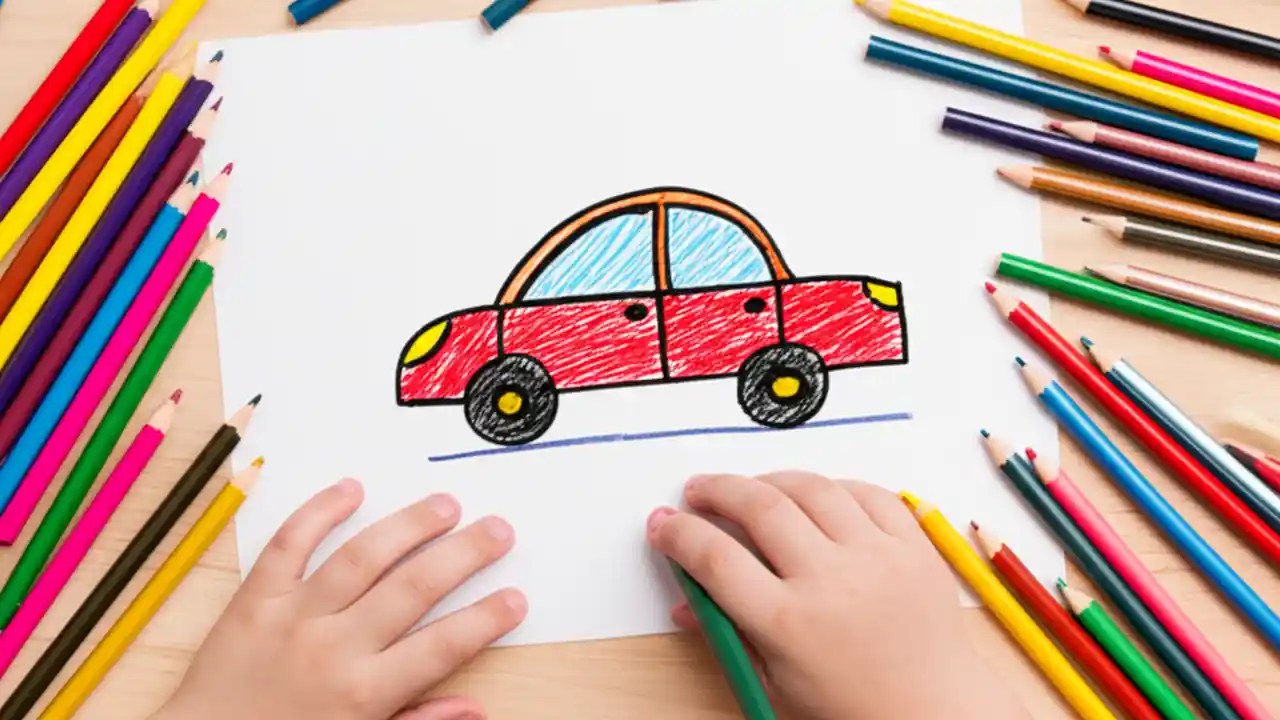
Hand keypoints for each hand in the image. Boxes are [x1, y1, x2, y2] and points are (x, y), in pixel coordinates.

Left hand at [154, 478, 526, 719]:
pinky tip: (350, 489)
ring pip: (362, 558)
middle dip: (464, 556)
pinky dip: (317, 513)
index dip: (485, 620)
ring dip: (408, 526)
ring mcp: (293, 618)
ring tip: (445, 505)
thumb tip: (477, 709)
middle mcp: (334, 648)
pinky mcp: (254, 599)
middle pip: (413, 590)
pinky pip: (288, 546)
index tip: (516, 598)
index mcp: (364, 693)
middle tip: (498, 530)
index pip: (442, 647)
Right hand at [647, 472, 1027, 719]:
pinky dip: (834, 486)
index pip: (715, 558)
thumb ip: (730, 634)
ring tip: (753, 489)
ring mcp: (877, 558)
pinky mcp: (913, 547)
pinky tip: (816, 496)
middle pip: (758, 506)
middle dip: (717, 490)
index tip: (665, 523)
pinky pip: (868, 492)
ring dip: (770, 479)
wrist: (936, 714)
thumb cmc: (855, 709)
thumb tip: (687, 600)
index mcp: (790, 625)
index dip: (679, 533)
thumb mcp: (776, 684)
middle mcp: (833, 582)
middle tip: (700, 491)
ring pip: (811, 487)